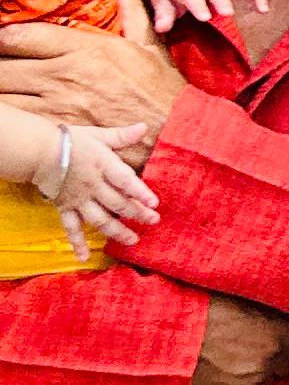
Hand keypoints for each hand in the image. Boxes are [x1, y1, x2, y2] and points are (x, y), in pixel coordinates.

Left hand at [0, 20, 182, 138]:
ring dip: (1, 91)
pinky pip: (19, 124)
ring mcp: (58, 107)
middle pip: (3, 67)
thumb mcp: (150, 45)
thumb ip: (131, 9)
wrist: (176, 134)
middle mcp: (65, 75)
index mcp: (86, 49)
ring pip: (5, 97)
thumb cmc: (164, 91)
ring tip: (4, 88)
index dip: (3, 35)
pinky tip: (12, 117)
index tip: (1, 37)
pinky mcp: (59, 134)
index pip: (24, 35)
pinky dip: (11, 119)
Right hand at [42, 119, 161, 249]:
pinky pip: (72, 228)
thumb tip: (144, 127)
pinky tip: (84, 257)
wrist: (39, 152)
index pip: (125, 181)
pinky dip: (77, 243)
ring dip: (117, 231)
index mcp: (103, 166)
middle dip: (137, 214)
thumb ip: (121, 136)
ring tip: (133, 240)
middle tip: (153, 222)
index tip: (154, 203)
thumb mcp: (98, 136)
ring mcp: (79, 200)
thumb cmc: (71, 141)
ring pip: (100, 219)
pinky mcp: (65, 208)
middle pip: (118, 204)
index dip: (140, 193)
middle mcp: (93, 186)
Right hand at [187, 294, 288, 384]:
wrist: (145, 336)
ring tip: (214, 355)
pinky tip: (201, 376)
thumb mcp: (233, 287)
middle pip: (285, 363)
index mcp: (276, 326)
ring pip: (258, 383)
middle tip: (239, 340)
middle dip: (271, 354)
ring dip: (246, 374)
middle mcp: (268, 360)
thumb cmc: (186, 301)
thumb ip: (272, 296)